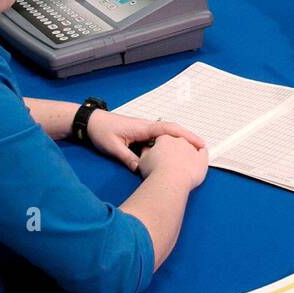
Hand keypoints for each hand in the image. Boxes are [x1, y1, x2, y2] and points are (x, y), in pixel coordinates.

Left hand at [86, 111, 206, 175]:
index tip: (199, 143)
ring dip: (179, 142)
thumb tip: (142, 170)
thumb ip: (128, 158)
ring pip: (167, 135)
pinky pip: (158, 139)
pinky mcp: (140, 134)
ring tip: (192, 154)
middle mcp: (146, 127)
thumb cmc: (101, 131)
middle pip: (173, 131)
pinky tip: (172, 153)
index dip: (186, 135)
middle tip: (202, 151)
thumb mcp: (113, 147)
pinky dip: (168, 144)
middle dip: (188, 139)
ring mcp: (144, 130)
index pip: (169, 129)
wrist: (91, 122)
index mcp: (143, 127)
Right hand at [136, 134, 208, 190]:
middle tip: (169, 161)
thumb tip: (147, 150)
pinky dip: (201, 154)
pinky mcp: (201, 158)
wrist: (170, 182)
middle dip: (174, 150)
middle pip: (177, 142)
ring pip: (191, 146)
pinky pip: (203, 152)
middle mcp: (179, 141)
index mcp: (165, 138)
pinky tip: (197, 158)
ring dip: (187, 153)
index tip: (160, 154)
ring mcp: (191, 148)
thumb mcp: (143, 160)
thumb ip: (146, 152)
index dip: (161, 146)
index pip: (164, 138)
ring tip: (181, 163)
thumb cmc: (157, 173)